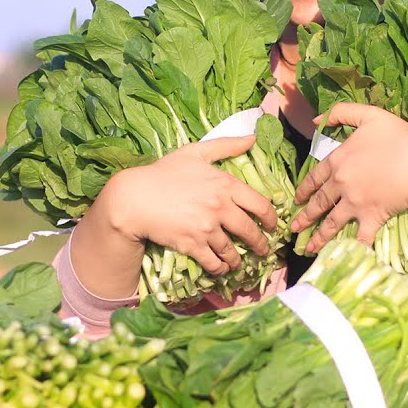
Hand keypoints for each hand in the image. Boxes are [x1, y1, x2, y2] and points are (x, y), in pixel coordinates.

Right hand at [99, 135, 278, 274]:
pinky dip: (220, 269)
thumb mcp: (195, 152)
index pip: (260, 205)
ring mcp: (207, 228)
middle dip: (260, 244)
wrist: (134, 198)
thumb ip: (226, 145)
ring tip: (241, 263)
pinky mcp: (192, 245)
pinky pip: (214, 263)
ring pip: (232, 251)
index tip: (273, 226)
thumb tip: (253, 137)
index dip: (271, 219)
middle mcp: (220, 207)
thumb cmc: (163, 172)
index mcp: (225, 185)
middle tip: (263, 250)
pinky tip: (222, 269)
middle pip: (250, 231)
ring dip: (239, 260)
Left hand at [289, 103, 407, 252]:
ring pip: (332, 222)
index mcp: (337, 160)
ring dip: (319, 236)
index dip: (304, 189)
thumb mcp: (369, 115)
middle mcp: (341, 184)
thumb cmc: (399, 136)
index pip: (314, 178)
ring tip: (309, 248)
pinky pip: (361, 237)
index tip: (296, 200)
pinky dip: (353, 248)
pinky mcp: (372, 217)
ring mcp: (355, 203)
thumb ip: (340, 113)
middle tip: (294, 228)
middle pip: (319, 203)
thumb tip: (315, 120)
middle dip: (305, 216)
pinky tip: (344, 258)